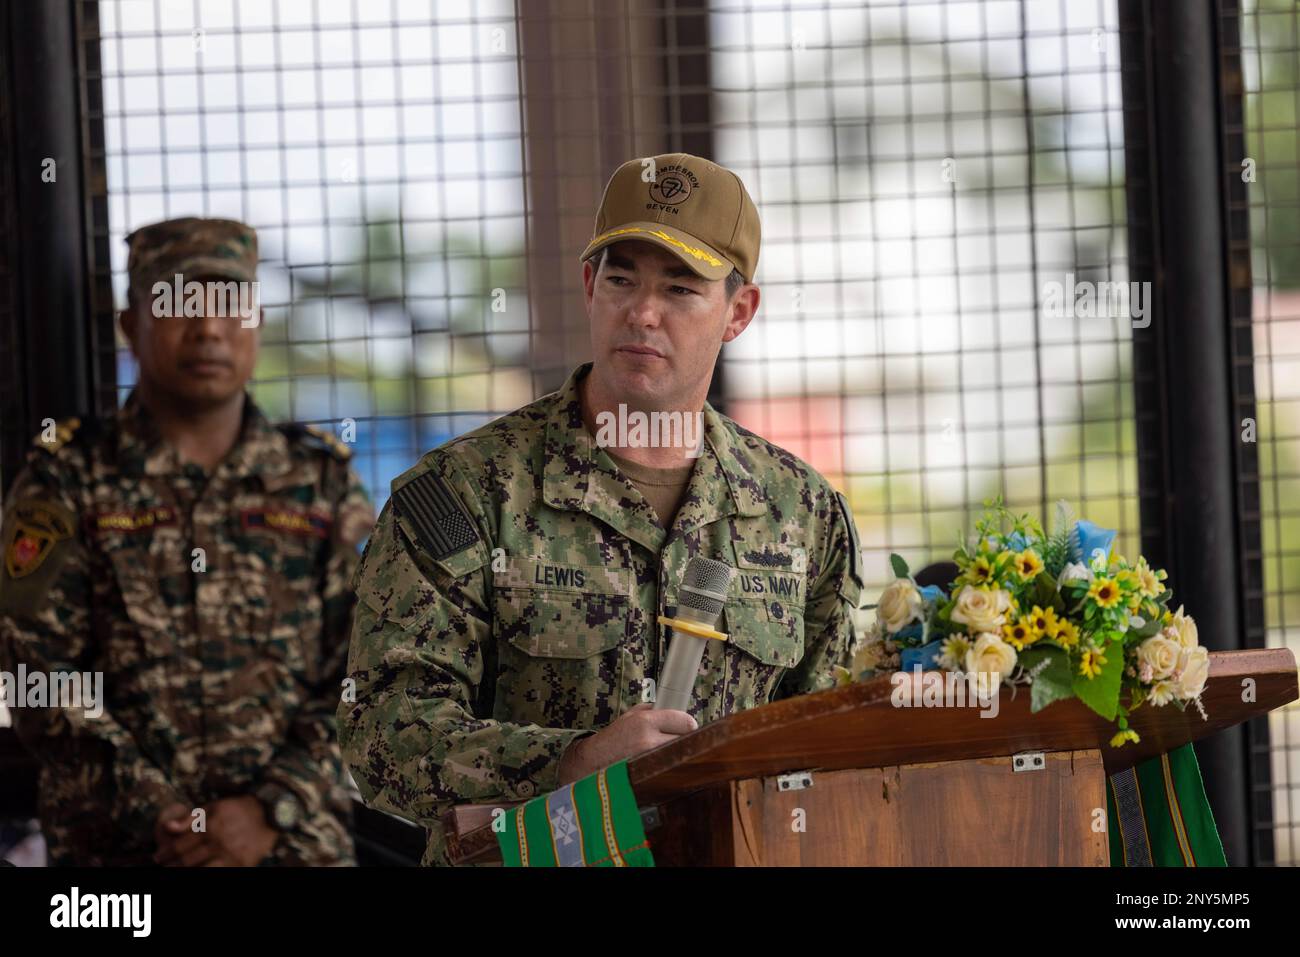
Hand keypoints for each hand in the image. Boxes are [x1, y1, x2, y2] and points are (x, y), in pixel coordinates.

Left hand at [153, 796, 278, 866]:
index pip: (180, 845)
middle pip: (187, 861)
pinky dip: (206, 874)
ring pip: (200, 871)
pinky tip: (199, 872)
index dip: (166, 852)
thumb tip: (167, 827)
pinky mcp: (242, 864)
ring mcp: (231, 855)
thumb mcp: (214, 807)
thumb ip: (190, 818)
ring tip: (177, 872)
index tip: (158, 856)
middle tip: (164, 867)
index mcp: (210, 826)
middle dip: (171, 866)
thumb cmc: (238, 809)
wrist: (270, 814)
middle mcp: (219, 842)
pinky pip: (218, 874)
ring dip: (186, 873)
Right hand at [557, 702, 696, 783]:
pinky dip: (672, 768)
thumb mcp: (629, 716)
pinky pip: (672, 770)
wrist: (592, 763)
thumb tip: (676, 709)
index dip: (688, 725)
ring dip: (679, 755)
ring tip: (669, 754)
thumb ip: (653, 710)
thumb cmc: (614, 738)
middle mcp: (648, 740)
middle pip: (687, 740)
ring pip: (681, 756)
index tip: (686, 727)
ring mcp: (649, 761)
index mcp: (644, 721)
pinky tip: (663, 766)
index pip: (685, 721)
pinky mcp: (649, 777)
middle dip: (685, 740)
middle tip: (679, 742)